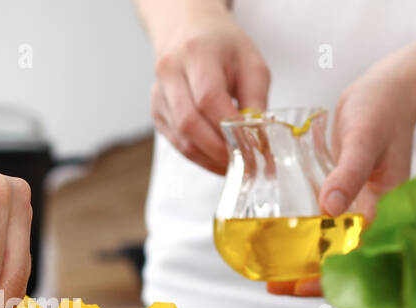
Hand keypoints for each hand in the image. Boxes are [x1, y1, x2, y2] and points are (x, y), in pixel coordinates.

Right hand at [148, 6, 268, 174]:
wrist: (189, 32)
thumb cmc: (223, 47)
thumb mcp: (251, 63)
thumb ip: (256, 100)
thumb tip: (259, 140)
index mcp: (197, 54)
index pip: (209, 99)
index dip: (230, 129)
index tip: (252, 148)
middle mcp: (170, 72)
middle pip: (189, 122)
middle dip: (218, 150)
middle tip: (243, 164)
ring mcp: (159, 94)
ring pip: (180, 138)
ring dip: (208, 159)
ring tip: (232, 167)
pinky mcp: (156, 112)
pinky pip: (176, 142)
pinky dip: (198, 156)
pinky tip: (216, 159)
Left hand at [268, 59, 415, 299]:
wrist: (390, 89)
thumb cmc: (382, 110)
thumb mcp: (364, 139)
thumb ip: (349, 173)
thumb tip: (330, 209)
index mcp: (384, 209)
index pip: (357, 257)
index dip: (329, 278)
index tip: (298, 287)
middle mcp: (371, 215)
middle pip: (344, 261)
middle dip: (311, 280)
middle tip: (275, 287)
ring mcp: (358, 208)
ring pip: (333, 248)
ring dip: (306, 264)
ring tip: (274, 276)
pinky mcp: (345, 197)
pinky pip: (327, 227)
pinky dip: (308, 240)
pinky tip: (284, 245)